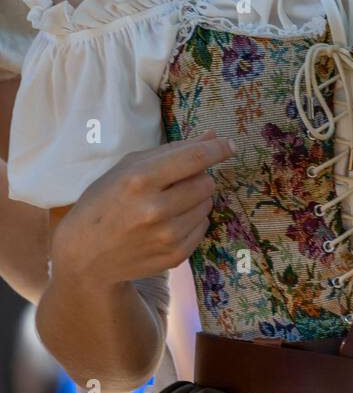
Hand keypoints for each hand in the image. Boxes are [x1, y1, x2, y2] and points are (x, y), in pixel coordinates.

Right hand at [50, 131, 234, 284]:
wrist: (84, 256)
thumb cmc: (104, 202)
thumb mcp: (128, 167)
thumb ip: (171, 151)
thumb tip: (211, 136)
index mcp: (140, 179)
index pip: (195, 158)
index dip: (217, 148)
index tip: (229, 145)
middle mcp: (156, 209)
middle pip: (206, 182)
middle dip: (198, 177)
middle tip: (178, 181)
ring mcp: (167, 237)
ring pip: (207, 204)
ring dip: (196, 199)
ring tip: (170, 203)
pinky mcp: (175, 256)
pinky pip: (203, 227)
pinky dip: (193, 219)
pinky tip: (169, 222)